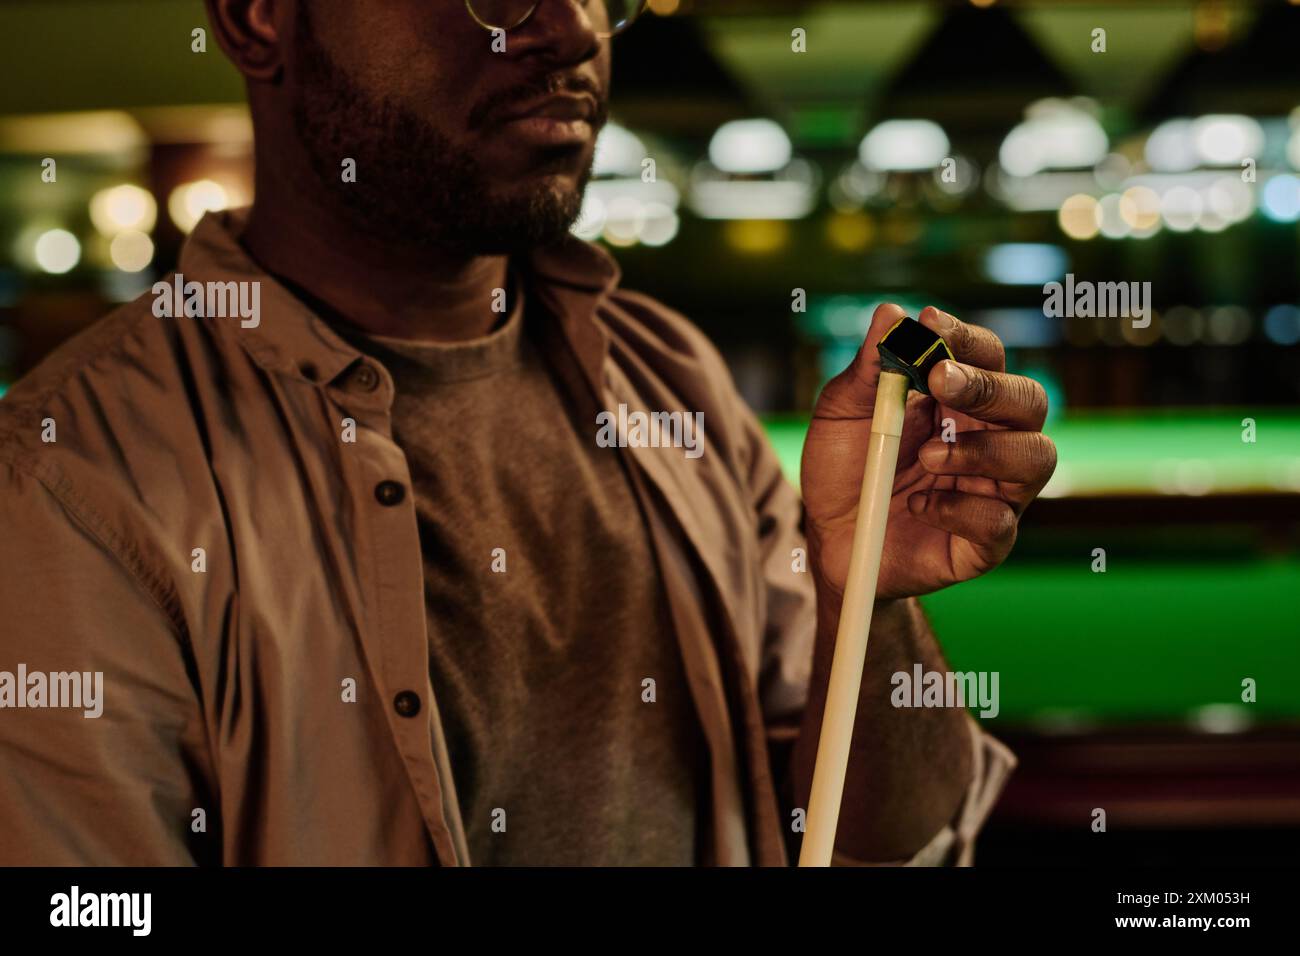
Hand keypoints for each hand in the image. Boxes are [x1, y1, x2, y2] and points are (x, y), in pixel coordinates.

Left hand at [801, 303, 1056, 599]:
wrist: (830, 540)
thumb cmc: (844, 469)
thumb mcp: (842, 413)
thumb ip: (868, 368)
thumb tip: (891, 312)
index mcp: (960, 400)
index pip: (988, 356)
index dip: (966, 339)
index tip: (932, 326)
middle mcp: (991, 438)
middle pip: (1029, 400)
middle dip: (990, 386)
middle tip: (941, 381)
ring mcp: (995, 489)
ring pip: (1035, 457)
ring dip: (982, 449)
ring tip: (927, 457)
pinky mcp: (987, 541)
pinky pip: (999, 522)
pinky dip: (958, 510)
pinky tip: (918, 506)